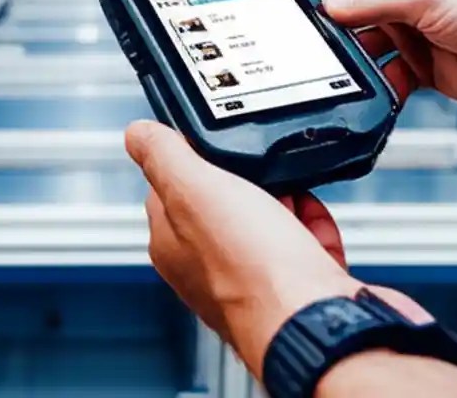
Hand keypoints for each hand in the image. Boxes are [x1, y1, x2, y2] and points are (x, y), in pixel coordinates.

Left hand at [126, 121, 432, 379]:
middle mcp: (209, 267)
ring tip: (298, 200)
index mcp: (173, 244)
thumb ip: (163, 156)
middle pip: (227, 199)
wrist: (320, 322)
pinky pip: (307, 244)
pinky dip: (317, 229)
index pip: (170, 186)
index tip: (217, 146)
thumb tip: (136, 133)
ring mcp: (255, 280)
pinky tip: (318, 230)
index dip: (195, 159)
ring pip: (272, 220)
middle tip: (265, 175)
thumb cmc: (254, 270)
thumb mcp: (194, 190)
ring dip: (291, 201)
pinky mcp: (297, 288)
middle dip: (253, 180)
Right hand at [237, 0, 456, 112]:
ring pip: (349, 42)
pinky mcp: (414, 64)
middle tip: (271, 23)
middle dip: (305, 10)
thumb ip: (368, 4)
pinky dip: (365, 89)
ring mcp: (403, 26)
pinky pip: (374, 77)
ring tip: (318, 70)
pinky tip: (359, 98)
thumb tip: (325, 11)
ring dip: (338, 58)